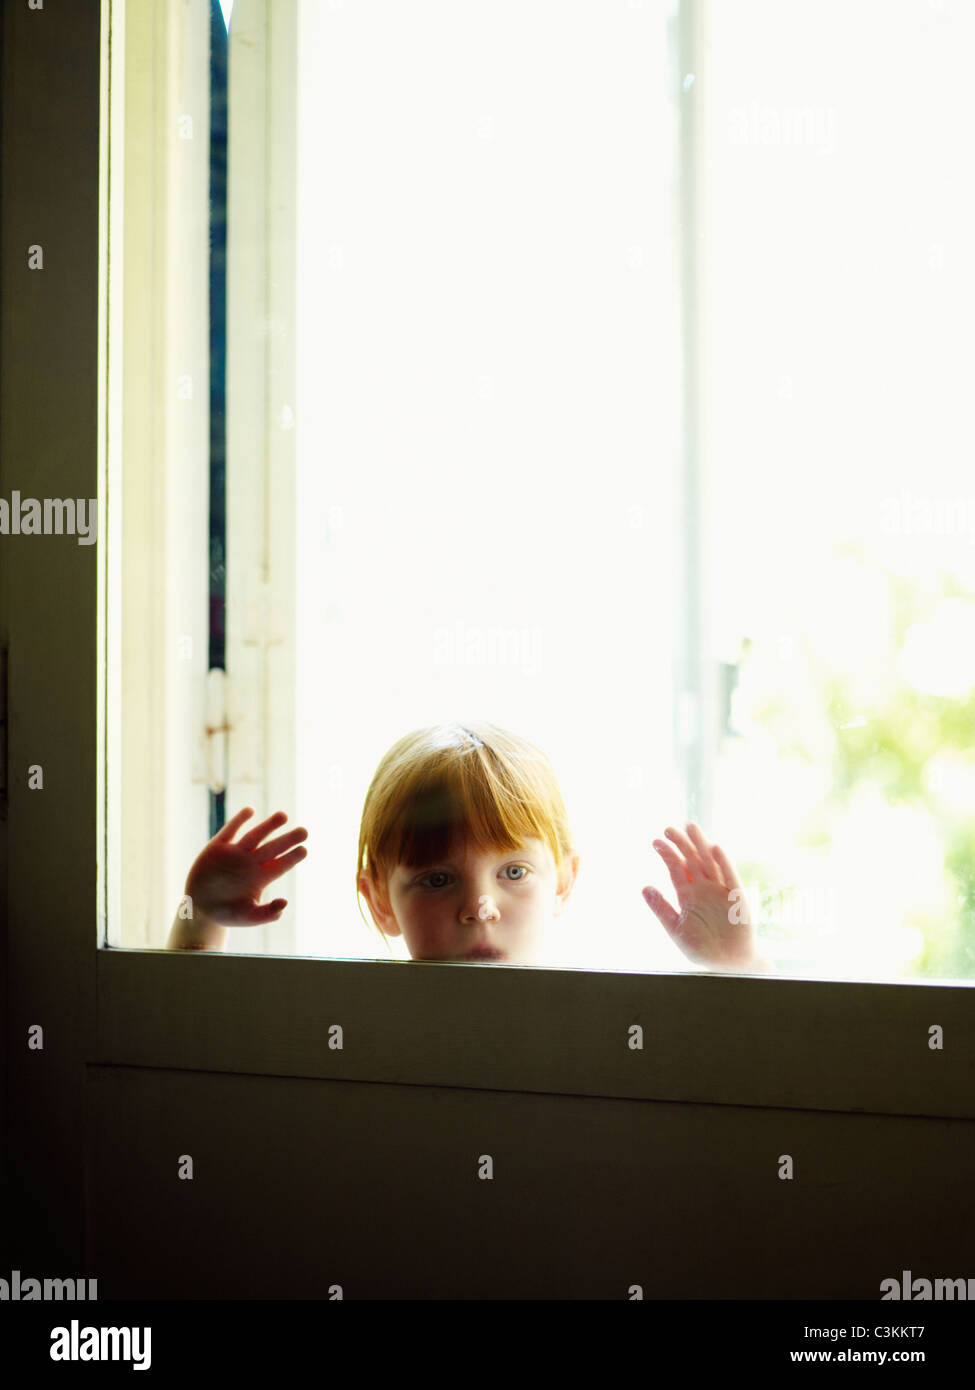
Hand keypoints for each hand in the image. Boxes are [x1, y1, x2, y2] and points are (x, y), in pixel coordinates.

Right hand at [183, 808, 308, 926]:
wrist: (199, 907)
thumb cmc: (227, 913)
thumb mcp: (247, 917)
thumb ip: (266, 914)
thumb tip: (284, 904)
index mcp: (261, 878)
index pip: (280, 865)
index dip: (292, 857)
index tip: (304, 850)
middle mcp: (251, 862)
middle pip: (273, 847)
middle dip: (288, 839)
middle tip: (304, 831)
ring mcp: (235, 853)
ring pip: (255, 836)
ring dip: (269, 826)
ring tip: (284, 816)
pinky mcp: (217, 847)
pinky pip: (230, 831)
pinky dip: (238, 820)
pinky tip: (250, 810)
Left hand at [642, 822, 771, 972]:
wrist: (727, 965)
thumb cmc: (702, 948)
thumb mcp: (676, 928)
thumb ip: (661, 908)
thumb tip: (644, 887)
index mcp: (689, 895)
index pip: (677, 869)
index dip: (668, 854)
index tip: (656, 840)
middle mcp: (704, 889)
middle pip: (692, 860)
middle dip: (681, 844)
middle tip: (669, 828)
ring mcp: (721, 892)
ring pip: (710, 862)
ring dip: (701, 845)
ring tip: (690, 827)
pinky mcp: (737, 899)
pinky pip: (730, 877)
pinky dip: (724, 863)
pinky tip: (714, 849)